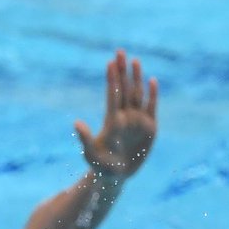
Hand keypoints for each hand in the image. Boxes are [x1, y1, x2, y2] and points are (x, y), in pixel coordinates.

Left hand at [73, 50, 158, 181]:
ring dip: (136, 78)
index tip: (110, 63)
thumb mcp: (91, 154)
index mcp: (111, 120)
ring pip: (137, 94)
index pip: (112, 95)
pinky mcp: (150, 127)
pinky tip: (152, 81)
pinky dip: (153, 95)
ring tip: (135, 61)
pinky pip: (151, 107)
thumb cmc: (101, 165)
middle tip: (119, 52)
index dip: (112, 79)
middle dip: (122, 71)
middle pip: (124, 89)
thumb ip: (85, 138)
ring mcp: (138, 120)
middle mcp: (125, 116)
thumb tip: (76, 122)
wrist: (117, 176)